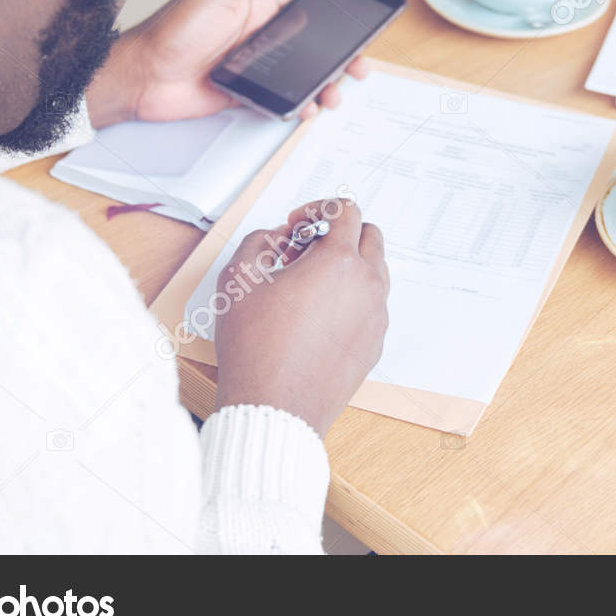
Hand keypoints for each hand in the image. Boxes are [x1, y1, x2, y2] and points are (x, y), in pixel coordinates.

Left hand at [87, 0, 368, 125]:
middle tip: (357, 67)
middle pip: (310, 45)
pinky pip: (281, 98)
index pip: (303, 6)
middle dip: (338, 57)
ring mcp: (253, 66)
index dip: (332, 15)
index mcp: (254, 6)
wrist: (142, 77)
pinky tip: (307, 107)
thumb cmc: (171, 29)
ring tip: (333, 93)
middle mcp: (257, 35)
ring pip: (300, 75)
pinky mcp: (246, 92)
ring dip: (323, 84)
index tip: (356, 24)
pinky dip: (299, 105)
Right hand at [213, 198, 388, 436]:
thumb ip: (258, 241)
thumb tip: (276, 238)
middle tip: (304, 251)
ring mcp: (376, 317)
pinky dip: (352, 298)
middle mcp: (368, 286)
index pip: (347, 211)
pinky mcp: (375, 343)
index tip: (297, 226)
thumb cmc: (255, 347)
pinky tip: (318, 316)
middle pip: (370, 236)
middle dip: (339, 233)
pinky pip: (372, 306)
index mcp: (339, 263)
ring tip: (309, 284)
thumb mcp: (238, 279)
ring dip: (348, 265)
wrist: (274, 407)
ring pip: (375, 271)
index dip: (318, 209)